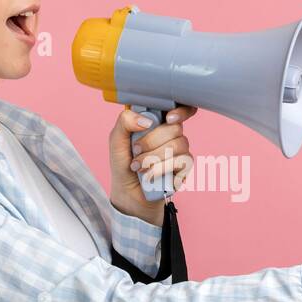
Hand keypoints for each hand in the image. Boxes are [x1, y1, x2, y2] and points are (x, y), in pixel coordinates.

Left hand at [109, 105, 199, 225]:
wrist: (128, 192)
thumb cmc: (123, 163)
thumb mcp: (116, 139)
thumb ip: (125, 122)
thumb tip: (146, 120)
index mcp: (158, 122)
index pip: (180, 108)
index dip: (181, 111)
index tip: (168, 118)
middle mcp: (172, 134)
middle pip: (176, 127)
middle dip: (151, 141)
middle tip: (136, 150)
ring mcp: (181, 151)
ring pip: (178, 145)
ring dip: (153, 157)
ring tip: (138, 166)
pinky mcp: (185, 168)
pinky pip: (180, 162)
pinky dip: (160, 169)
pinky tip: (149, 175)